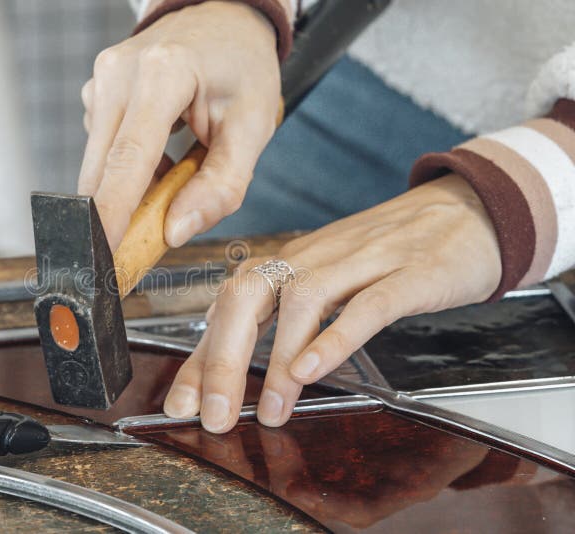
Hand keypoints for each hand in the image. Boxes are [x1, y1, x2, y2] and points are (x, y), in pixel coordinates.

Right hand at [78, 1, 280, 249]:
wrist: (222, 17)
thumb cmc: (242, 69)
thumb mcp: (252, 127)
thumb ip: (221, 185)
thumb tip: (175, 232)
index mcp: (163, 75)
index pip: (129, 159)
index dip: (109, 214)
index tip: (98, 256)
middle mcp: (119, 73)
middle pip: (103, 168)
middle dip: (115, 218)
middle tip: (140, 251)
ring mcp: (101, 79)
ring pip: (99, 163)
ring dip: (128, 190)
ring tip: (174, 174)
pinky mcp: (95, 90)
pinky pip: (102, 149)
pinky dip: (127, 170)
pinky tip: (160, 156)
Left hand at [163, 175, 501, 431]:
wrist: (464, 209)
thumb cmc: (388, 254)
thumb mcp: (330, 281)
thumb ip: (287, 319)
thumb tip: (238, 366)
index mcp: (290, 262)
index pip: (227, 307)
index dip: (199, 358)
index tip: (180, 404)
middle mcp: (313, 257)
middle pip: (247, 297)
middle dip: (221, 360)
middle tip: (213, 415)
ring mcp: (360, 261)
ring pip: (301, 302)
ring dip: (277, 361)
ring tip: (270, 410)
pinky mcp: (409, 273)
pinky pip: (366, 306)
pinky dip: (334, 339)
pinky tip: (313, 371)